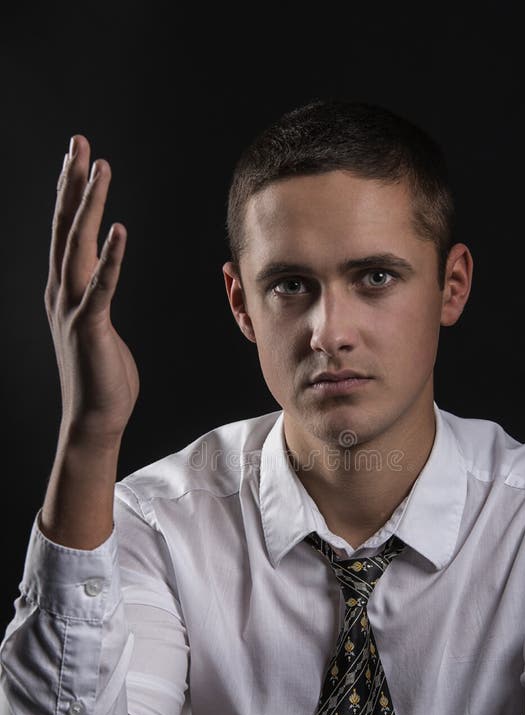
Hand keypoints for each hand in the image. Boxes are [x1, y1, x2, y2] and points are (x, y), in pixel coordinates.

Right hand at [46, 135, 138, 444]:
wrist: (93, 417)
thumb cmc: (101, 374)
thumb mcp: (96, 324)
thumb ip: (96, 296)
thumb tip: (102, 277)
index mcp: (63, 288)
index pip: (64, 231)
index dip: (70, 192)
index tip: (78, 158)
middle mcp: (61, 291)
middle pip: (64, 226)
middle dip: (73, 182)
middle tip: (79, 142)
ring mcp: (72, 308)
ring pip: (77, 246)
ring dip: (89, 204)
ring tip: (99, 168)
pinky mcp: (91, 326)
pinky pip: (102, 286)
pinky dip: (111, 257)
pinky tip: (120, 229)